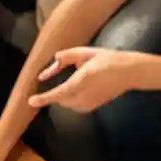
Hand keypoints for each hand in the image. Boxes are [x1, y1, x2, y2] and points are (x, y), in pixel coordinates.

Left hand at [28, 47, 145, 112]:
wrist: (129, 73)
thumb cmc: (108, 59)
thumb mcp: (87, 52)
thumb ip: (68, 56)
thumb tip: (54, 60)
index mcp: (82, 80)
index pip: (59, 92)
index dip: (44, 98)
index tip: (31, 102)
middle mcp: (84, 95)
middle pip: (60, 99)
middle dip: (55, 91)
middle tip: (56, 74)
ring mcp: (89, 103)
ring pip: (67, 104)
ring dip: (63, 95)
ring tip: (75, 80)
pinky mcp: (93, 107)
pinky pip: (75, 106)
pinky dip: (71, 99)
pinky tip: (80, 88)